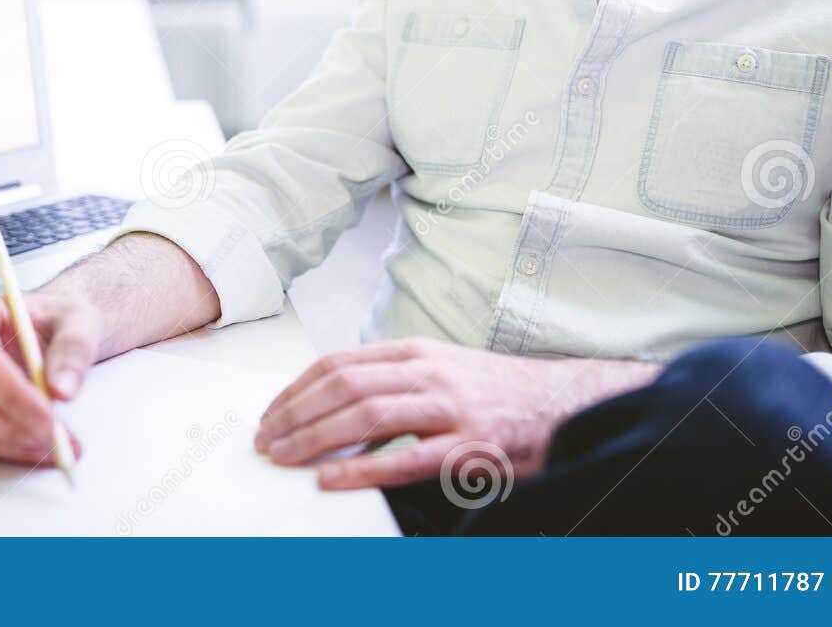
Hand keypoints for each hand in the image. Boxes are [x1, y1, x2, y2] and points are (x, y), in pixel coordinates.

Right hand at [0, 289, 100, 464]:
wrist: (43, 335)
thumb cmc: (51, 323)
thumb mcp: (77, 320)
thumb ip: (74, 347)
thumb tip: (62, 389)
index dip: (9, 392)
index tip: (47, 415)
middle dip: (9, 424)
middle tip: (54, 436)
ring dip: (8, 442)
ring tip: (55, 443)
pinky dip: (4, 450)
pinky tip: (37, 446)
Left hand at [254, 338, 659, 489]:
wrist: (564, 405)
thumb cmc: (497, 394)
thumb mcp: (441, 370)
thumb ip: (393, 379)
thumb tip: (333, 403)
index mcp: (417, 351)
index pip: (339, 362)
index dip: (297, 389)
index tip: (271, 413)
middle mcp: (429, 372)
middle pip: (344, 385)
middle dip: (295, 414)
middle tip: (266, 440)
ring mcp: (450, 407)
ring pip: (367, 414)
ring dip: (315, 438)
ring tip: (285, 457)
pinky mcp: (470, 445)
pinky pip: (405, 458)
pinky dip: (362, 470)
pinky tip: (332, 480)